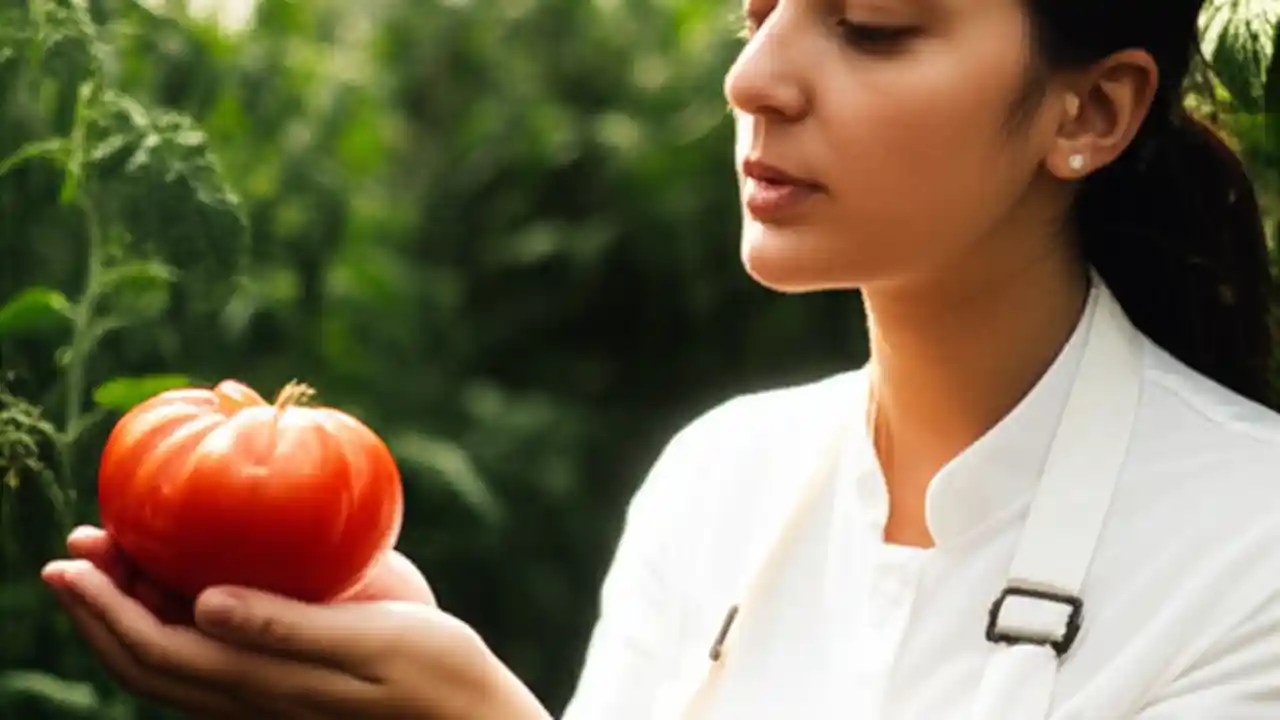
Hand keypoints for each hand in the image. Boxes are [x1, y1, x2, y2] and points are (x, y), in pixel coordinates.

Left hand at [42, 527, 549, 719]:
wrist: (468, 718)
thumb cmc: (432, 672)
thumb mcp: (368, 640)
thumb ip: (285, 625)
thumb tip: (204, 603)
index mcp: (260, 683)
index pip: (154, 646)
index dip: (103, 605)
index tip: (71, 555)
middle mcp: (247, 701)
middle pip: (145, 663)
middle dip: (98, 609)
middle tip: (75, 550)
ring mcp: (261, 703)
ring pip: (168, 669)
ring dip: (127, 617)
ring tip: (113, 564)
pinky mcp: (281, 695)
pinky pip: (202, 664)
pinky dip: (170, 626)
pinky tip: (182, 591)